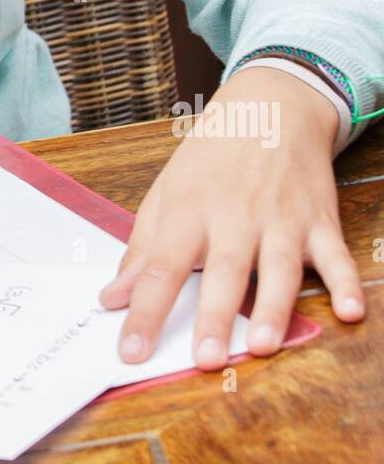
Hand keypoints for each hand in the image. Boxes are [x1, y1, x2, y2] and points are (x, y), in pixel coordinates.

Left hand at [98, 66, 364, 368]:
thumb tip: (112, 298)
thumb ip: (142, 249)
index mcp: (189, 209)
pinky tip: (351, 310)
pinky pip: (335, 256)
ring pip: (279, 267)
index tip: (129, 350)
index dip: (145, 310)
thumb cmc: (212, 158)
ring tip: (262, 345)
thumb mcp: (167, 192)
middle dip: (215, 316)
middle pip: (224, 269)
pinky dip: (346, 282)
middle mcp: (235, 215)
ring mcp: (281, 218)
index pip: (161, 265)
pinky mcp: (319, 221)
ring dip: (273, 306)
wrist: (271, 104)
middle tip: (205, 359)